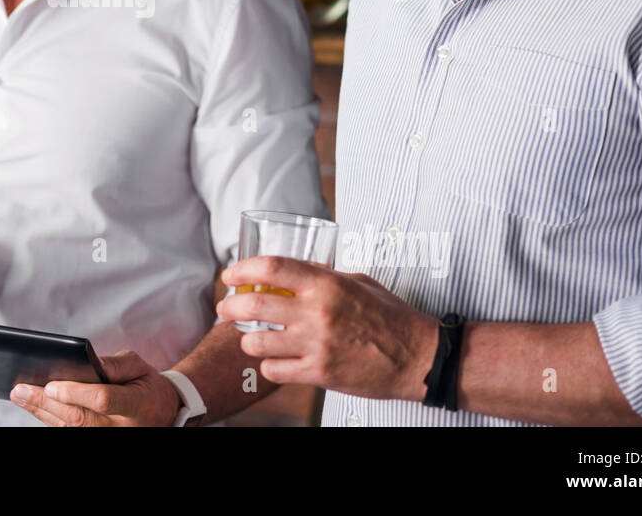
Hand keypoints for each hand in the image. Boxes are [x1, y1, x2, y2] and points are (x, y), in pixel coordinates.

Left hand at [9, 351, 182, 425]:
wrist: (161, 413)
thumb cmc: (146, 385)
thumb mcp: (139, 366)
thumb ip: (116, 364)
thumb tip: (90, 361)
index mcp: (137, 404)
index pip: (104, 400)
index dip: (76, 394)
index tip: (53, 385)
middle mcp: (121, 427)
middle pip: (79, 418)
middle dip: (46, 403)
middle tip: (21, 389)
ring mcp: (108, 437)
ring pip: (70, 428)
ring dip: (41, 412)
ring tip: (20, 395)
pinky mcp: (97, 438)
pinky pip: (70, 432)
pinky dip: (49, 419)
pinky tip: (34, 406)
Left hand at [215, 256, 436, 401]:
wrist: (417, 357)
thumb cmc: (390, 316)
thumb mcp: (357, 282)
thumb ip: (323, 275)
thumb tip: (293, 270)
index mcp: (326, 284)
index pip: (272, 268)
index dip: (243, 268)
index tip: (230, 273)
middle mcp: (317, 313)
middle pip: (255, 304)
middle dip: (230, 305)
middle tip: (224, 307)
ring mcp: (317, 345)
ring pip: (258, 342)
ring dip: (247, 339)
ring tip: (249, 337)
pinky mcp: (320, 373)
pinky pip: (275, 370)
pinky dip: (269, 365)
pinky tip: (274, 360)